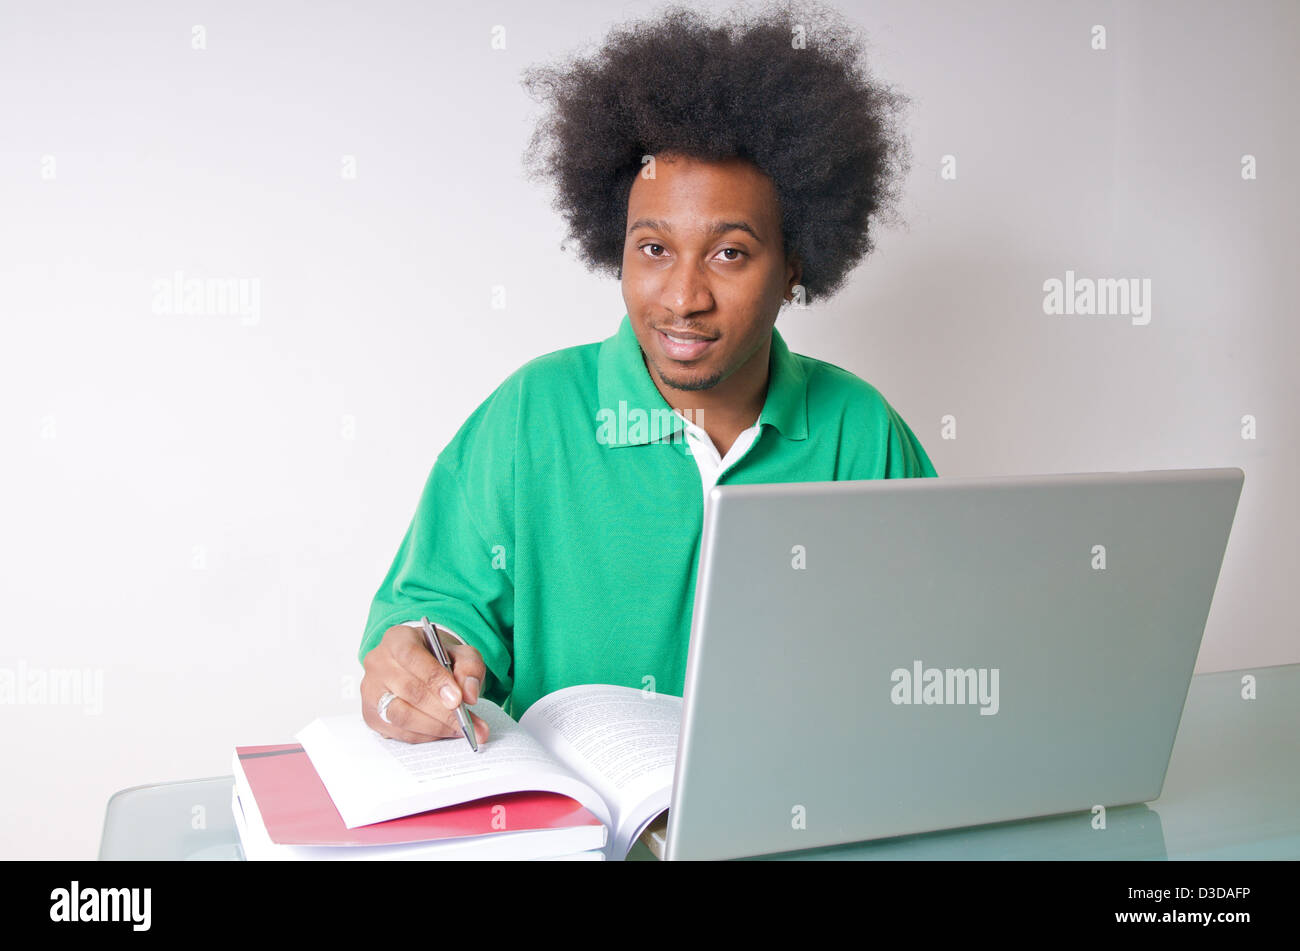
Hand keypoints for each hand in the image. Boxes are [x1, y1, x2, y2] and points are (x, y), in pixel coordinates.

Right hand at [360, 624, 490, 744]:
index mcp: (397, 639)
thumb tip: (469, 695)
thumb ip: (469, 668)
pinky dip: (425, 736)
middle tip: (465, 722)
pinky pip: (398, 732)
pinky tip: (444, 732)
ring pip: (400, 715)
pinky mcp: (371, 716)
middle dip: (440, 710)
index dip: (434, 679)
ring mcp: (371, 691)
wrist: (421, 667)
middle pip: (407, 690)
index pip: (411, 656)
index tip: (457, 699)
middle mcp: (378, 663)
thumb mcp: (461, 654)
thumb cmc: (439, 659)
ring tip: (460, 729)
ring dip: (434, 726)